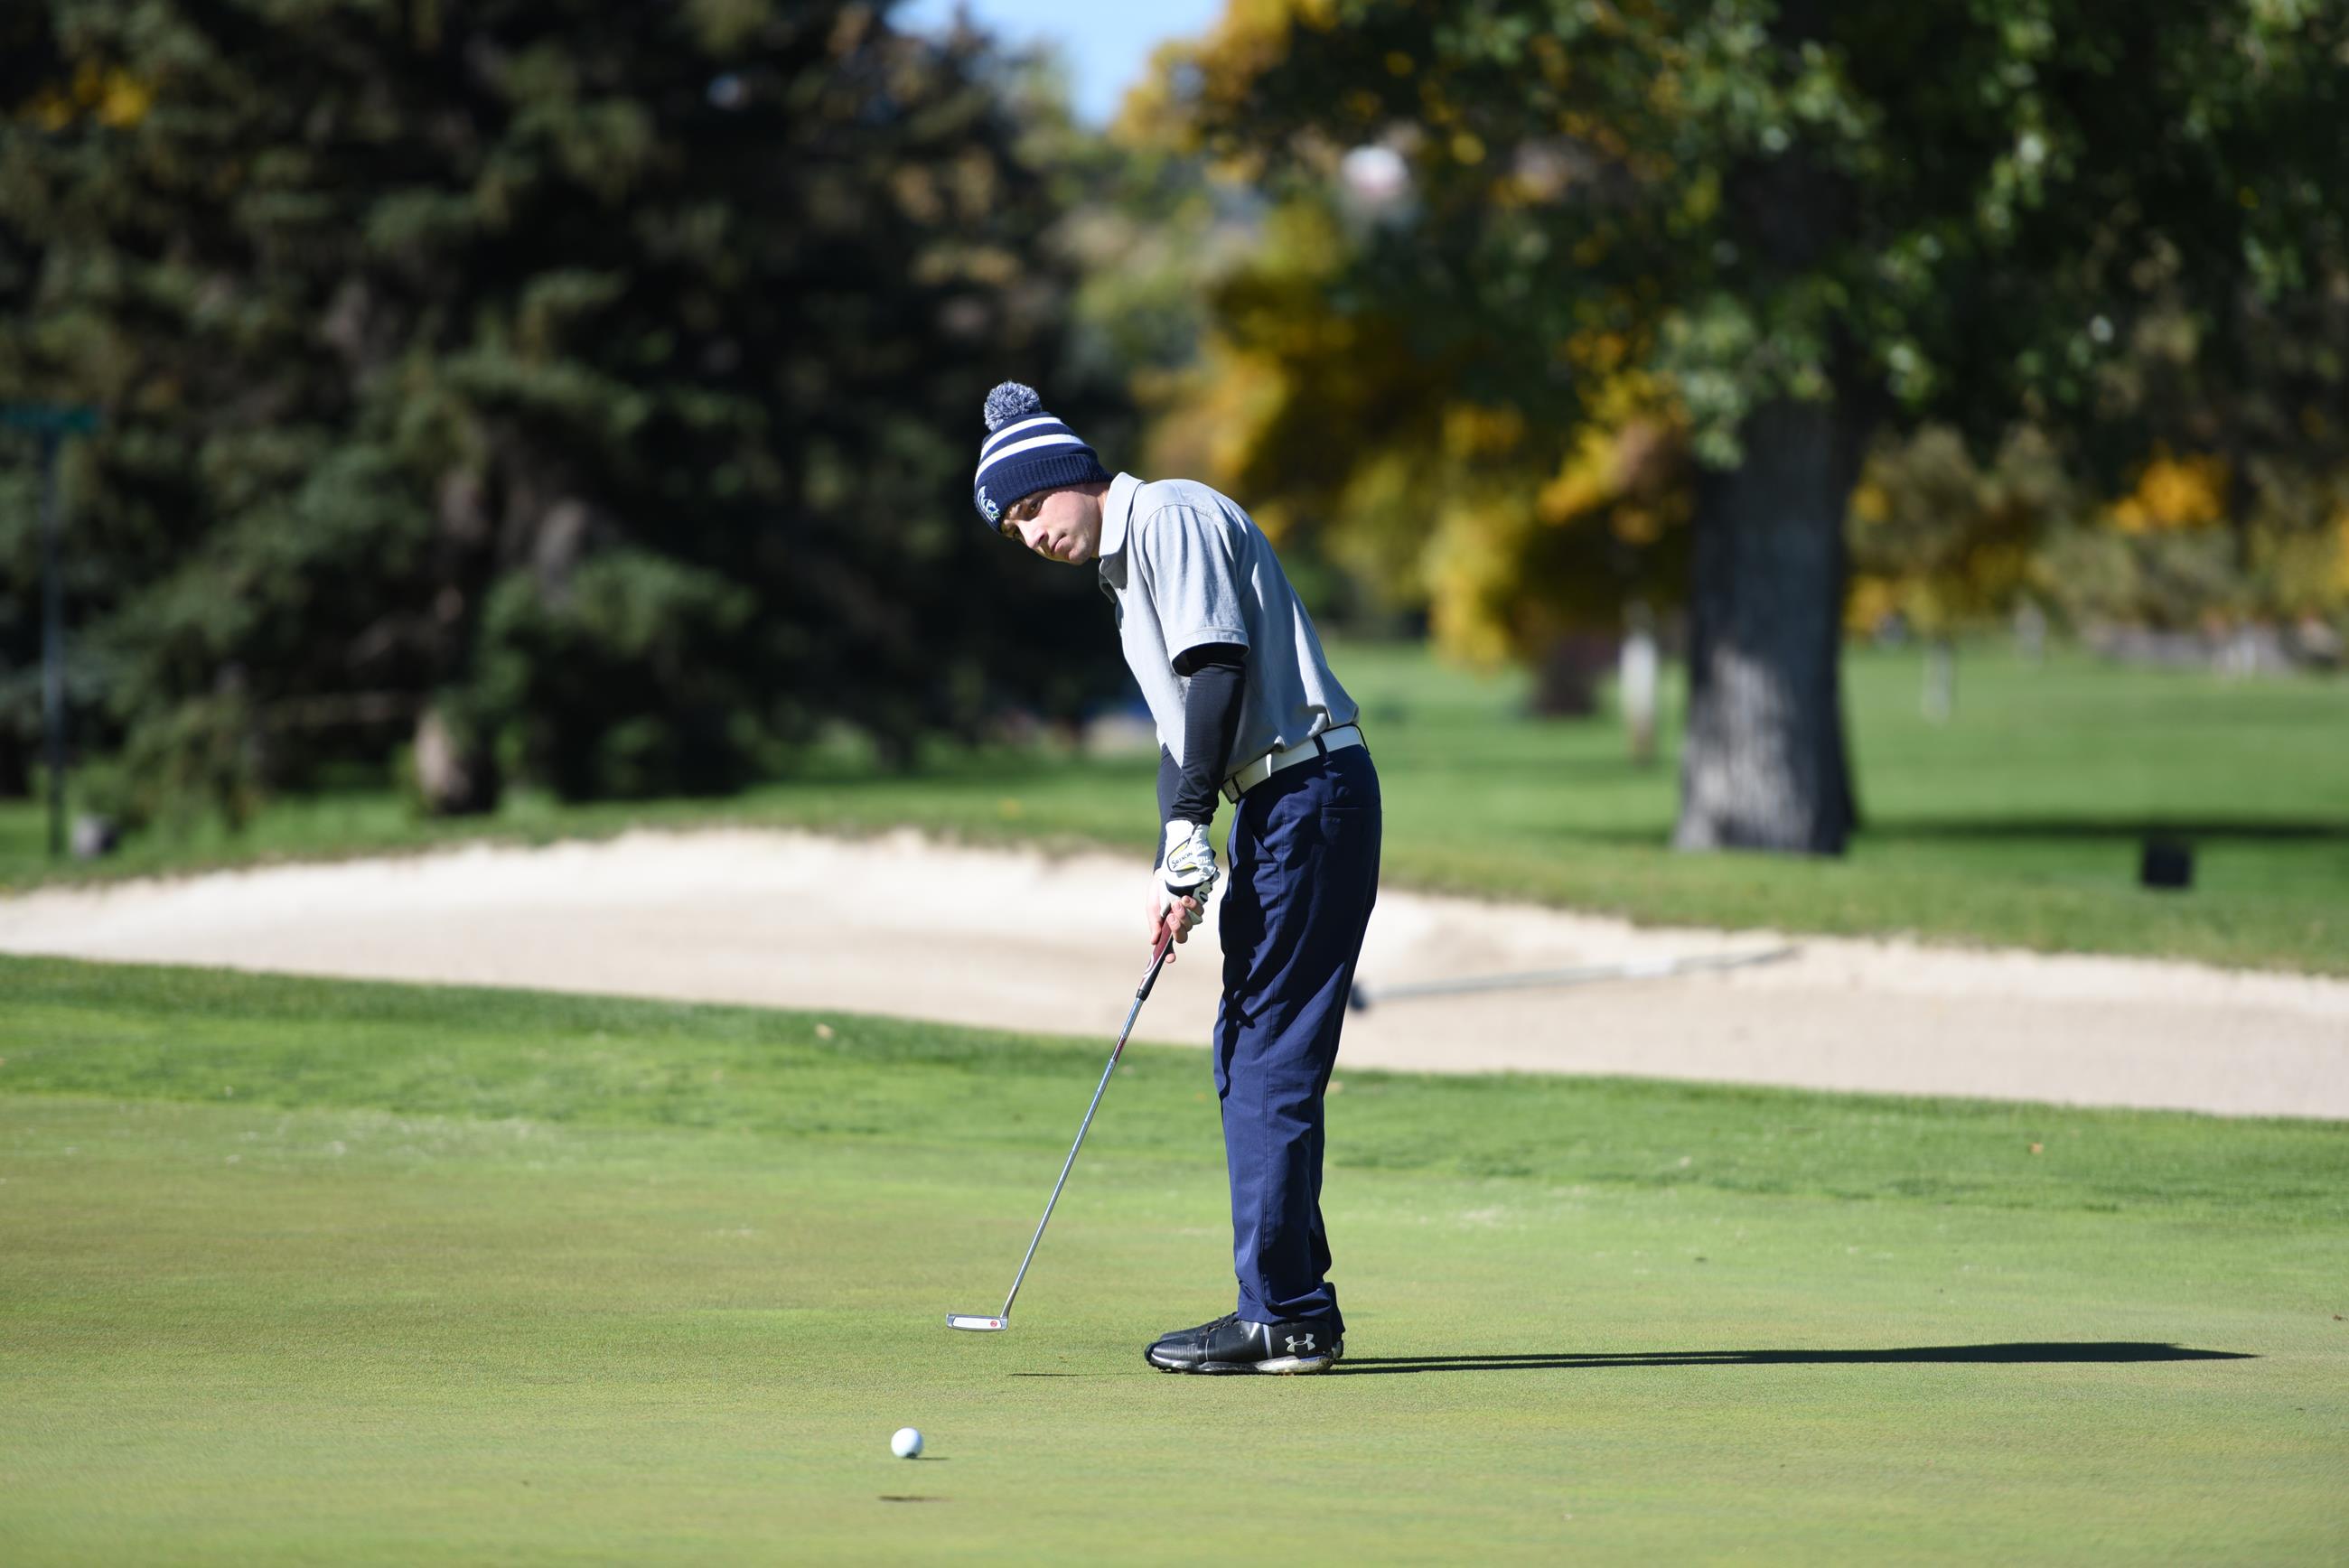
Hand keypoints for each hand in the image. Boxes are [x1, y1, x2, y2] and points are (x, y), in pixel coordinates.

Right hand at [1149, 819, 1217, 957]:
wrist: (1166, 872)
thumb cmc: (1158, 891)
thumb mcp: (1152, 908)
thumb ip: (1154, 924)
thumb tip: (1154, 942)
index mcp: (1166, 927)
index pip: (1169, 944)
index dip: (1170, 954)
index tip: (1170, 959)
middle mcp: (1180, 923)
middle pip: (1182, 936)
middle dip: (1177, 929)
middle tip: (1171, 917)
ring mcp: (1190, 915)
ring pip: (1191, 925)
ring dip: (1184, 916)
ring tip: (1177, 903)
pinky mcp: (1198, 905)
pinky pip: (1199, 911)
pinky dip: (1192, 906)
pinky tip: (1185, 898)